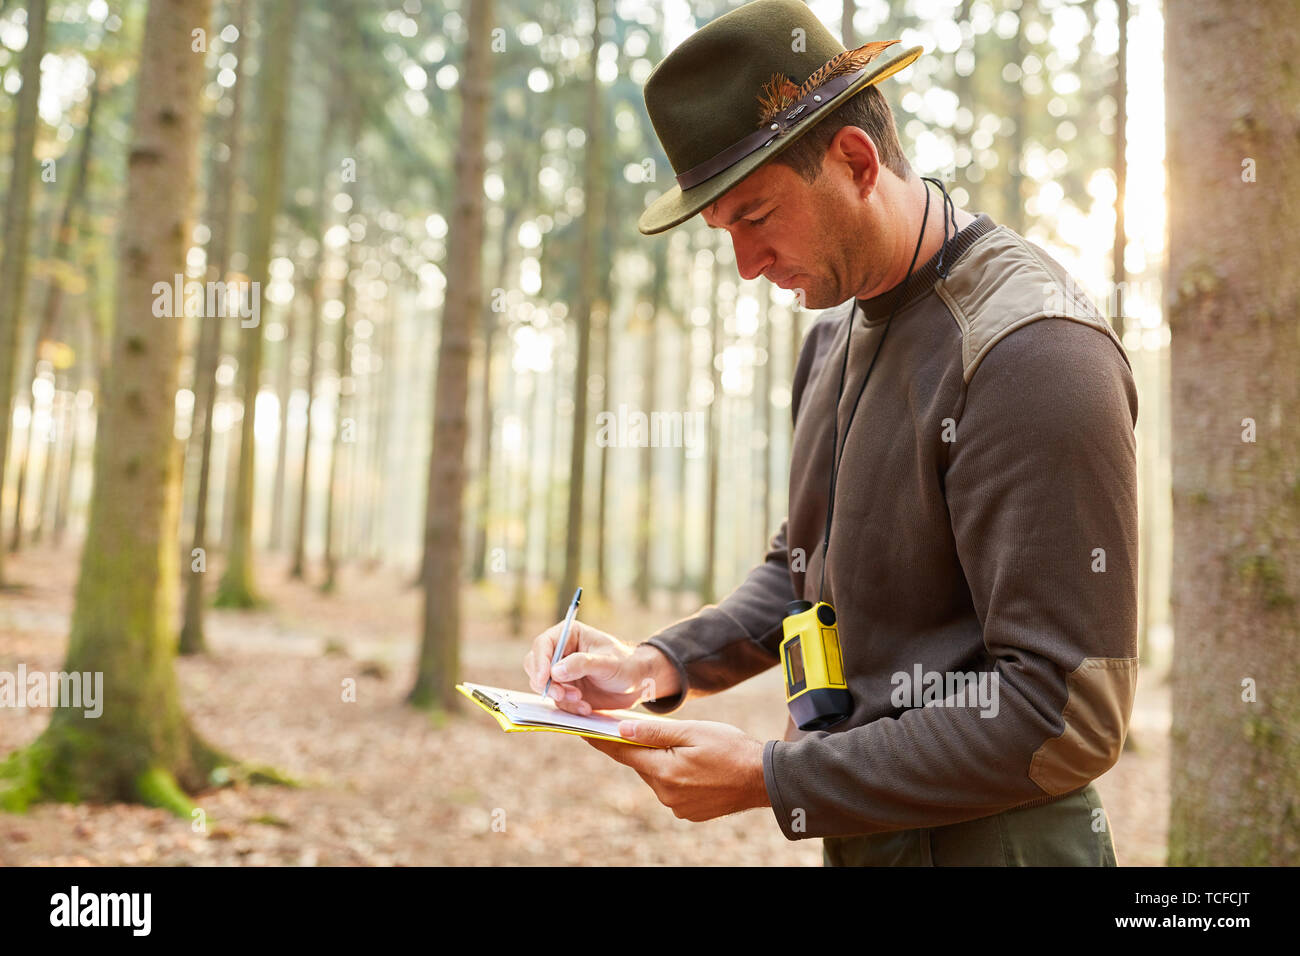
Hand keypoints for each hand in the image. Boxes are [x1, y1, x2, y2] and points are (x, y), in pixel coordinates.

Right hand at [523, 619, 677, 715]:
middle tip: (562, 695)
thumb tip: (555, 671)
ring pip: (544, 686)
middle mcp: (561, 652)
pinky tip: (586, 707)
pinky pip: (557, 701)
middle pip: (535, 666)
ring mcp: (562, 673)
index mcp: (569, 635)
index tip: (544, 679)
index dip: (539, 662)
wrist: (638, 684)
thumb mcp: (608, 663)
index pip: (543, 644)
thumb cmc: (626, 665)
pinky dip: (569, 707)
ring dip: (560, 697)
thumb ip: (582, 664)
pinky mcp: (566, 690)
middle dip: (546, 683)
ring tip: (581, 700)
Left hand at [584, 719, 769, 821]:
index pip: (622, 753)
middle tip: (643, 728)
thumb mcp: (693, 730)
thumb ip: (655, 732)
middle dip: (639, 747)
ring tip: (685, 748)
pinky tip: (695, 766)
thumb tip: (621, 729)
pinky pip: (671, 789)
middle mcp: (666, 793)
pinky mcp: (689, 812)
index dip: (601, 740)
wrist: (765, 778)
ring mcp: (677, 806)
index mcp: (664, 770)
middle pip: (641, 764)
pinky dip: (675, 775)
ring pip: (656, 776)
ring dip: (661, 761)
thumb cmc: (731, 747)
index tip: (581, 730)